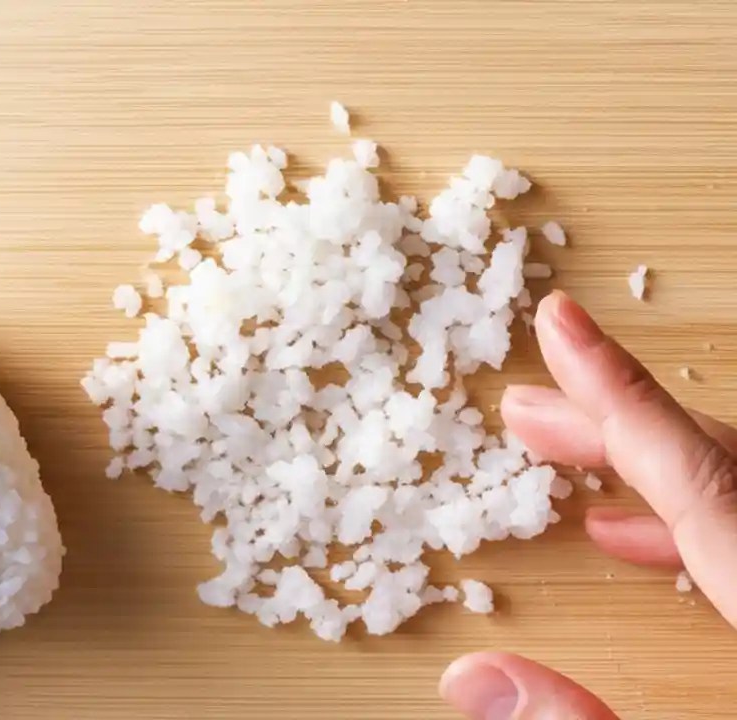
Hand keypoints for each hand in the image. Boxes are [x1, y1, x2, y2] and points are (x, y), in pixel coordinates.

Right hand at [440, 290, 736, 718]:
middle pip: (724, 467)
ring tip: (563, 461)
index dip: (618, 397)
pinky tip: (634, 540)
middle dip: (613, 426)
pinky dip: (691, 521)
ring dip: (648, 470)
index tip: (561, 326)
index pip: (700, 477)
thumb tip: (476, 682)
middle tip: (525, 406)